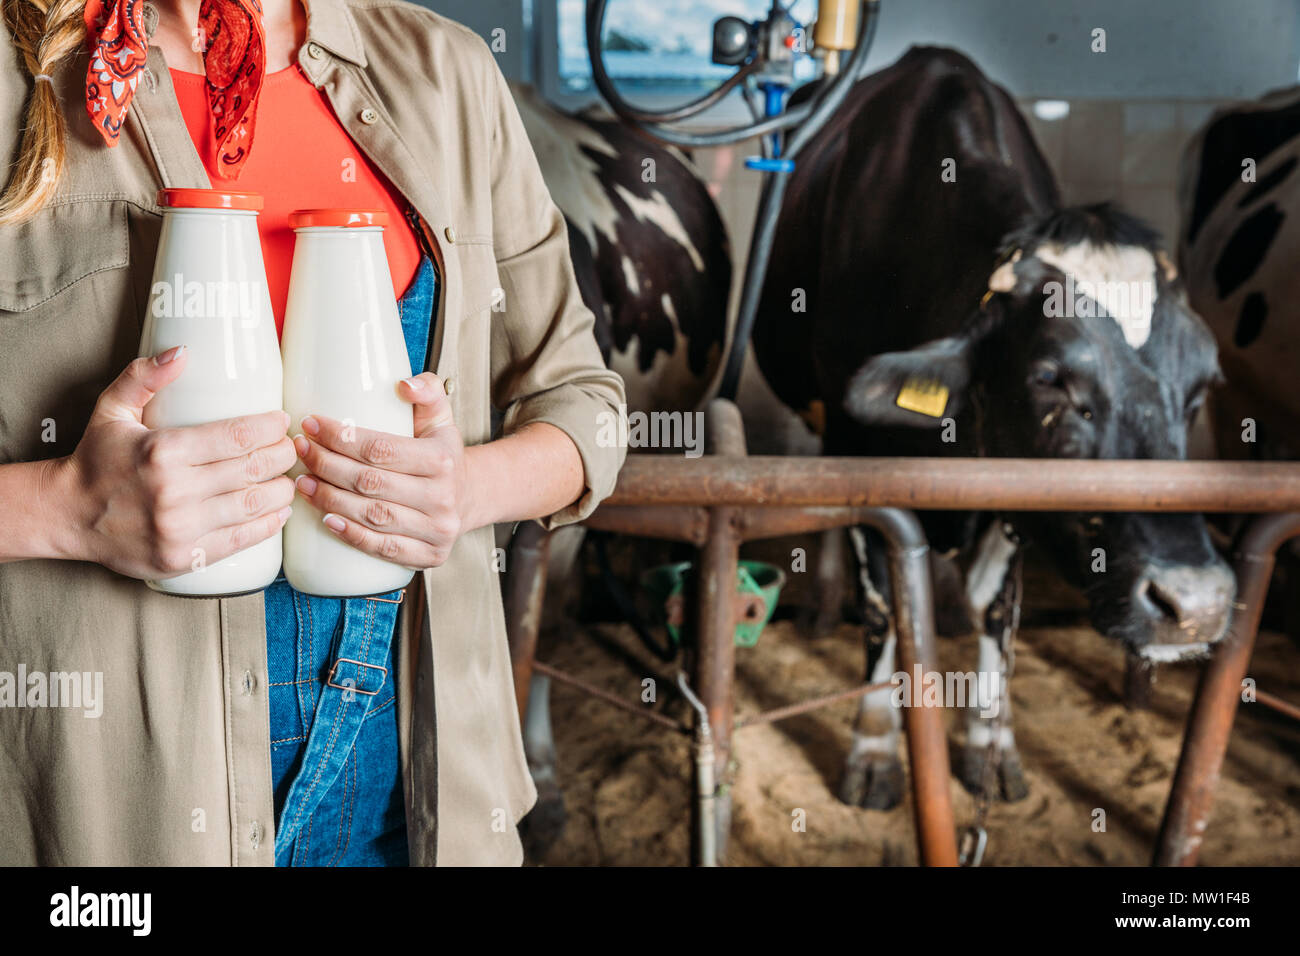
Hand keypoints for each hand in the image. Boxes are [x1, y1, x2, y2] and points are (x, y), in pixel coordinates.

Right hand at [54, 347, 296, 579]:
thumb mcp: (112, 410)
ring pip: (253, 505)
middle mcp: (173, 491)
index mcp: (162, 451)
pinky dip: (267, 525)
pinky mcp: (181, 557)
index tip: (282, 421)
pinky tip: (278, 511)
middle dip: (283, 456)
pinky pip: (239, 540)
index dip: (270, 427)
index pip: (238, 437)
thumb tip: (182, 351)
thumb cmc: (96, 459)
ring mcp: (178, 528)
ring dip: (282, 490)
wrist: (65, 515)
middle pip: (253, 469)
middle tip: (291, 448)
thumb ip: (143, 377)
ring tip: (288, 479)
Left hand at [291, 373, 472, 568]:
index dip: (341, 438)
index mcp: (441, 460)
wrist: (470, 498)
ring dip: (330, 500)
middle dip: (327, 465)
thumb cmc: (443, 456)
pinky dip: (352, 536)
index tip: (311, 425)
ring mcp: (437, 530)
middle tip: (301, 451)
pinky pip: (384, 548)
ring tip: (303, 483)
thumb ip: (428, 390)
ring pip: (372, 516)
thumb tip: (404, 384)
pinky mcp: (430, 555)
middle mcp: (442, 497)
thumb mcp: (441, 418)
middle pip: (370, 483)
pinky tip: (327, 520)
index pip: (381, 449)